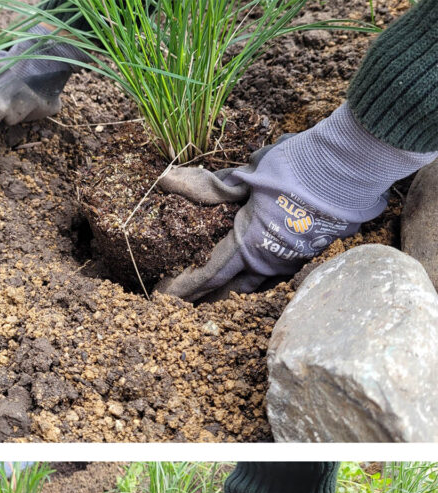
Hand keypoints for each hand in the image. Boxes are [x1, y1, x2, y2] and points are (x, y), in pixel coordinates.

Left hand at [157, 102, 437, 301]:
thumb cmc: (298, 166)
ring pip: (256, 286)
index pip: (207, 276)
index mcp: (248, 246)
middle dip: (206, 298)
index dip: (184, 288)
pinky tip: (254, 280)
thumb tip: (165, 180)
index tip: (163, 297)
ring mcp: (292, 260)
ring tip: (215, 297)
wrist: (353, 165)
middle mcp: (269, 261)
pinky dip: (259, 280)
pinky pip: (277, 275)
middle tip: (185, 304)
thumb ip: (207, 185)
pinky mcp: (310, 253)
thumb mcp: (248, 174)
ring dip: (233, 292)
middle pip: (230, 290)